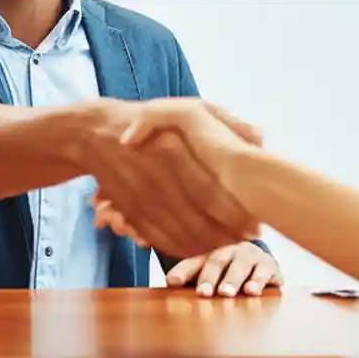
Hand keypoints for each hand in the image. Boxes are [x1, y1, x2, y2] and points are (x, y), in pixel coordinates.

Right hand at [77, 100, 254, 257]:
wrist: (97, 133)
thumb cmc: (153, 119)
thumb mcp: (188, 109)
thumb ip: (225, 121)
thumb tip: (261, 136)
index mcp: (171, 148)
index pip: (208, 189)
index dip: (233, 210)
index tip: (255, 219)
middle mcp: (154, 174)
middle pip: (194, 215)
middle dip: (224, 232)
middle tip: (249, 238)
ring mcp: (138, 195)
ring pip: (175, 230)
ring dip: (205, 243)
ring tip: (230, 245)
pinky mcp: (128, 210)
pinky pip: (156, 235)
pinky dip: (178, 246)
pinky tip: (198, 248)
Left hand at [166, 243, 282, 297]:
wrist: (264, 264)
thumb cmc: (229, 272)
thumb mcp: (209, 273)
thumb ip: (188, 276)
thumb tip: (165, 275)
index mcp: (211, 253)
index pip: (193, 261)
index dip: (183, 271)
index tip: (172, 282)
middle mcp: (231, 251)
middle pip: (217, 261)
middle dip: (209, 277)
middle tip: (203, 293)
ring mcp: (252, 257)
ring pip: (241, 266)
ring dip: (233, 279)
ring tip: (226, 293)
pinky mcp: (271, 268)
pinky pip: (266, 274)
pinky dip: (259, 282)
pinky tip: (253, 291)